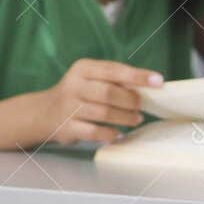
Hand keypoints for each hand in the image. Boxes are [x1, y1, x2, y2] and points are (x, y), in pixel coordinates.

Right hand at [31, 58, 161, 145]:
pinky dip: (110, 134)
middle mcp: (73, 86)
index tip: (159, 82)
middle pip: (109, 92)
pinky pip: (95, 132)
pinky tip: (117, 133)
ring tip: (136, 119)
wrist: (44, 113)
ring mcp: (68, 108)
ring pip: (104, 113)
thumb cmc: (79, 93)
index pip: (113, 70)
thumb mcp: (91, 79)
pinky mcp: (67, 127)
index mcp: (82, 69)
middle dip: (131, 101)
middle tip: (141, 106)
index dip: (138, 76)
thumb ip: (114, 80)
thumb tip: (148, 86)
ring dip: (125, 118)